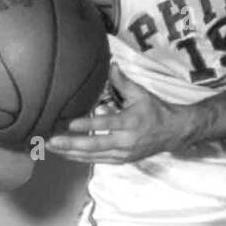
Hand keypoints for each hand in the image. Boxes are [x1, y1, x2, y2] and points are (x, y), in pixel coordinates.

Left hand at [46, 63, 191, 163]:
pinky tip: (67, 155)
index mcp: (131, 122)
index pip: (106, 124)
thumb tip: (110, 64)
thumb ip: (123, 81)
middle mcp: (126, 141)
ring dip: (72, 153)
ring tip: (52, 149)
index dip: (87, 125)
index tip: (69, 124)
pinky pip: (98, 160)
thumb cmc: (156, 111)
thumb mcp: (141, 94)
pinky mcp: (121, 160)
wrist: (174, 133)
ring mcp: (123, 154)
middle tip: (51, 141)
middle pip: (95, 145)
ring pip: (94, 156)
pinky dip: (81, 158)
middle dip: (71, 144)